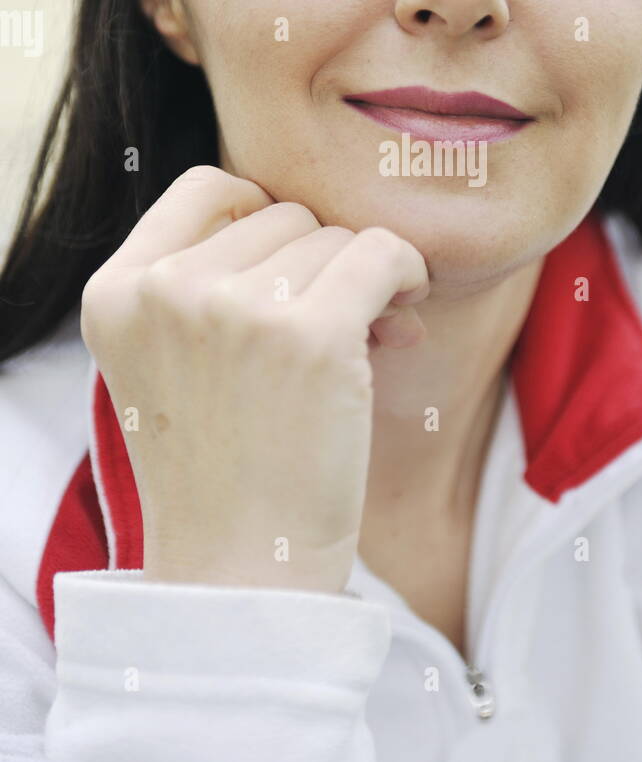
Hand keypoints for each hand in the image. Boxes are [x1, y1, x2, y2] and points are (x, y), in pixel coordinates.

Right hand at [79, 165, 429, 591]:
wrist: (240, 573)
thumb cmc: (224, 469)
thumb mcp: (175, 363)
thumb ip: (220, 284)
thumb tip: (337, 232)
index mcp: (116, 292)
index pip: (206, 187)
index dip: (262, 218)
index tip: (288, 270)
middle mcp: (166, 290)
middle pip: (282, 216)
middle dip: (316, 264)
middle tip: (331, 325)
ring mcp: (236, 309)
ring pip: (335, 239)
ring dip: (361, 281)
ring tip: (360, 341)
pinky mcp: (312, 335)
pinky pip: (384, 254)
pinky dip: (406, 275)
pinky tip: (404, 317)